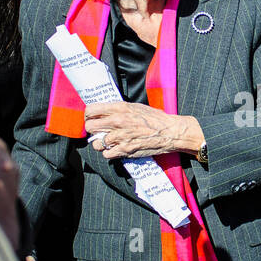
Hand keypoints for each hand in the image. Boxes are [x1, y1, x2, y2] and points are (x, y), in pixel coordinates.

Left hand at [84, 102, 202, 159]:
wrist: (170, 132)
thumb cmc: (155, 118)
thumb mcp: (135, 107)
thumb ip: (118, 109)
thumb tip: (103, 113)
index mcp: (120, 107)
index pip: (91, 110)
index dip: (89, 116)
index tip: (93, 119)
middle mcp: (118, 121)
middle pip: (90, 127)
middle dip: (93, 130)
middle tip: (99, 132)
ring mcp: (121, 136)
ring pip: (97, 143)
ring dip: (101, 144)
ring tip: (109, 142)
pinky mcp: (125, 150)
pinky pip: (107, 154)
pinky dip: (110, 153)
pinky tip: (117, 149)